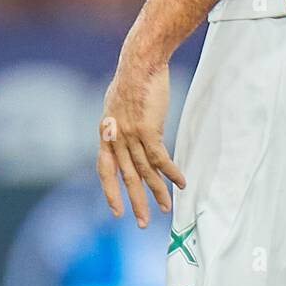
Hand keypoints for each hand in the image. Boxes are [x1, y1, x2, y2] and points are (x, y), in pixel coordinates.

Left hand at [97, 44, 185, 228]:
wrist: (141, 62)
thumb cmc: (133, 77)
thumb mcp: (118, 103)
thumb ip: (120, 122)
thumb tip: (125, 131)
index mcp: (106, 132)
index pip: (105, 170)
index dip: (110, 191)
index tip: (116, 211)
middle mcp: (115, 137)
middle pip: (126, 177)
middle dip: (135, 202)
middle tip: (143, 223)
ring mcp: (130, 134)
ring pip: (145, 171)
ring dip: (157, 191)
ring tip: (167, 208)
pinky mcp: (148, 130)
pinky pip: (160, 158)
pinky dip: (171, 173)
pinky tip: (180, 183)